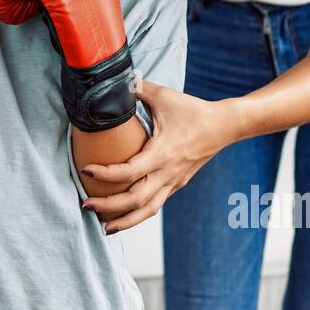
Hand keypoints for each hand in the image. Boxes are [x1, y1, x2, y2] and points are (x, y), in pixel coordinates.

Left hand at [79, 80, 240, 232]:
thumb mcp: (163, 95)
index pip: (129, 171)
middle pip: (136, 199)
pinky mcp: (177, 184)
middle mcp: (168, 172)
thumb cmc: (193, 110)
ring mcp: (174, 181)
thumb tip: (112, 82)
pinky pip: (156, 205)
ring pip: (148, 210)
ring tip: (104, 227)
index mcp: (163, 152)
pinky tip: (124, 217)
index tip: (86, 170)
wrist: (225, 126)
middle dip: (108, 205)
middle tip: (85, 204)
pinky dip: (139, 214)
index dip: (105, 174)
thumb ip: (136, 88)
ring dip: (125, 220)